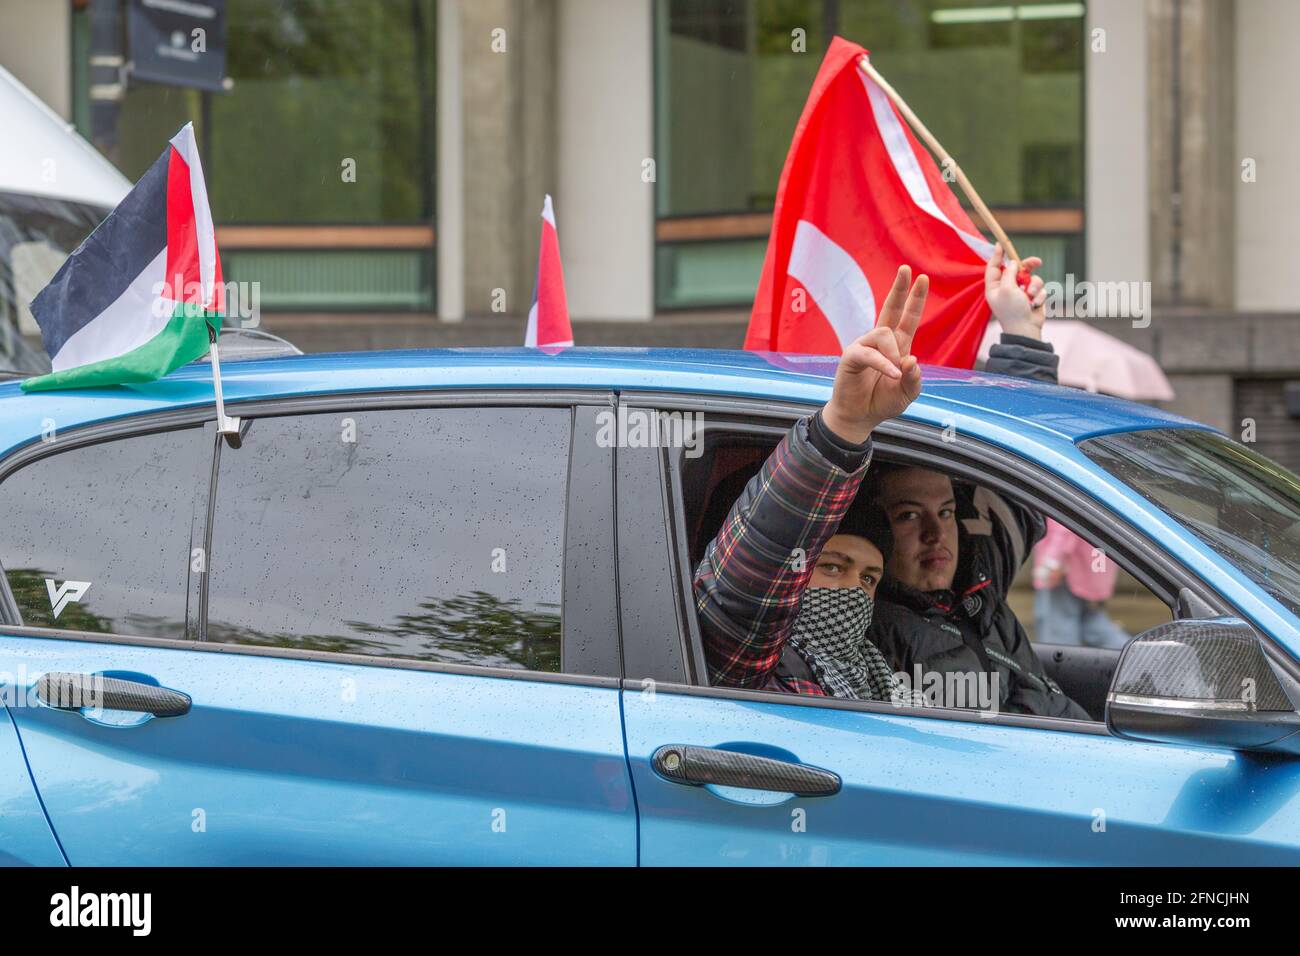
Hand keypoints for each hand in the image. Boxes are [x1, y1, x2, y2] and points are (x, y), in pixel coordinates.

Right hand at [821, 265, 926, 443]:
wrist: (859, 418)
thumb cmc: (882, 403)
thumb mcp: (907, 394)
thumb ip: (914, 379)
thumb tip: (911, 360)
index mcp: (897, 347)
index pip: (908, 318)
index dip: (915, 299)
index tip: (922, 278)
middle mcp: (881, 342)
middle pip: (891, 309)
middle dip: (900, 289)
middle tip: (907, 269)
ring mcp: (865, 347)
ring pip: (884, 333)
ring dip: (893, 353)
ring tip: (894, 374)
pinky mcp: (851, 357)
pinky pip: (869, 353)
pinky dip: (883, 364)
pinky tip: (892, 374)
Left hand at [985, 244, 1046, 339]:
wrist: (1026, 329)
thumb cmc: (1012, 311)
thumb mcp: (1007, 289)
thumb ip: (1009, 273)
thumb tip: (1013, 262)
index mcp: (994, 287)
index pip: (994, 267)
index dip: (997, 255)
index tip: (1000, 244)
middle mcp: (1006, 288)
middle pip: (1016, 269)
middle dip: (1027, 266)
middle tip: (1037, 262)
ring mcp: (1020, 292)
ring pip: (1031, 278)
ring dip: (1034, 286)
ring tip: (1030, 297)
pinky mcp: (1032, 296)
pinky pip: (1039, 288)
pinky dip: (1039, 295)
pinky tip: (1035, 305)